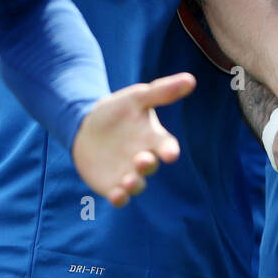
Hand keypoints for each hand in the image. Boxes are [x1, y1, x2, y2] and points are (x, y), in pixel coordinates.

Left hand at [71, 72, 195, 207]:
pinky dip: (120, 198)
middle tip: (142, 159)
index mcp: (153, 138)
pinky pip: (120, 196)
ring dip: (135, 184)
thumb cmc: (118, 110)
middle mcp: (144, 158)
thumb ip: (162, 91)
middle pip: (150, 165)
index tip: (170, 154)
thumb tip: (191, 79)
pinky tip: (116, 195)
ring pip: (137, 184)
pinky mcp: (112, 185)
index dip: (169, 150)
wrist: (86, 126)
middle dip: (147, 165)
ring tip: (128, 180)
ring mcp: (128, 173)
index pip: (166, 146)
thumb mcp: (137, 97)